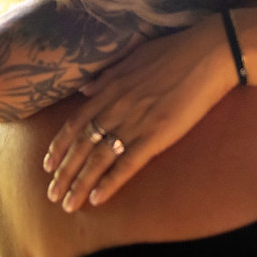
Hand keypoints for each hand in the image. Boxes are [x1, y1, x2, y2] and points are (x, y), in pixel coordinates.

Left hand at [42, 17, 233, 209]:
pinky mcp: (156, 135)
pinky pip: (126, 164)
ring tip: (67, 205)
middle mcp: (116, 107)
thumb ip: (107, 76)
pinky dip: (110, 183)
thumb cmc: (175, 51)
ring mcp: (134, 122)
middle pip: (81, 146)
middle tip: (51, 194)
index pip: (75, 123)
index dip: (59, 146)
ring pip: (98, 160)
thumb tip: (85, 89)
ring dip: (80, 184)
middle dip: (64, 173)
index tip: (48, 165)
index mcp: (110, 88)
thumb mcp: (134, 57)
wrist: (209, 53)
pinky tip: (97, 199)